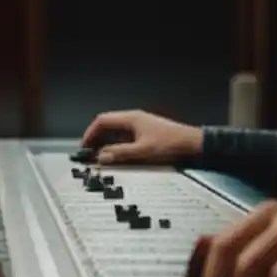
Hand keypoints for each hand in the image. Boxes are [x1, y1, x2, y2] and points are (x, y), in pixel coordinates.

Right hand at [80, 110, 202, 164]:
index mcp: (131, 118)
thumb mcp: (143, 151)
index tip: (84, 147)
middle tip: (89, 154)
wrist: (192, 144)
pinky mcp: (145, 134)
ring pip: (116, 132)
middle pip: (107, 125)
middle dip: (96, 139)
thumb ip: (120, 154)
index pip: (102, 121)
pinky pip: (125, 138)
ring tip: (100, 158)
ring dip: (107, 144)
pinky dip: (117, 146)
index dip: (90, 133)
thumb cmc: (170, 144)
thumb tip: (101, 156)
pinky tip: (116, 157)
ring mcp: (140, 126)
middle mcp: (134, 120)